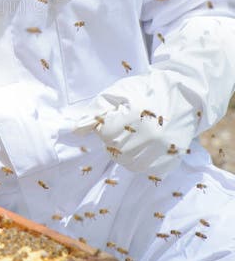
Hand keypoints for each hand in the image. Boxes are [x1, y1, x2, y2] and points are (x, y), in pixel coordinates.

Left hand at [75, 69, 194, 175]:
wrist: (184, 94)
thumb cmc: (146, 90)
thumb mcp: (118, 92)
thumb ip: (96, 111)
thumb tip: (76, 130)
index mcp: (135, 117)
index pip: (104, 134)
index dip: (107, 125)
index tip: (118, 115)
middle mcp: (150, 136)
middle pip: (115, 150)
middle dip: (115, 139)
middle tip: (127, 126)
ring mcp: (162, 151)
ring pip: (129, 163)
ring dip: (126, 152)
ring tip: (135, 136)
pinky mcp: (171, 160)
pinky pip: (147, 169)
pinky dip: (142, 160)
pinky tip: (146, 146)